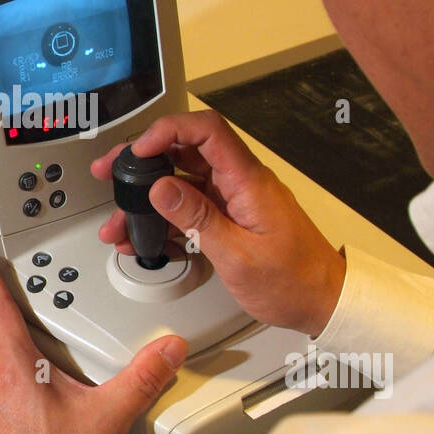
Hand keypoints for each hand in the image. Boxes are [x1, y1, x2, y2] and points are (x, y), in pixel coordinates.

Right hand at [92, 110, 345, 335]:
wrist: (323, 302)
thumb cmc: (295, 281)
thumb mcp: (238, 255)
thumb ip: (197, 219)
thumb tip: (161, 189)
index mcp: (248, 181)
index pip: (206, 131)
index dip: (168, 130)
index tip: (139, 150)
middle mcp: (240, 183)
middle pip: (184, 152)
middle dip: (143, 160)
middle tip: (110, 171)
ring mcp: (234, 200)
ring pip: (180, 183)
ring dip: (146, 198)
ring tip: (119, 218)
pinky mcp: (230, 218)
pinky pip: (190, 209)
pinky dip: (164, 220)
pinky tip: (144, 238)